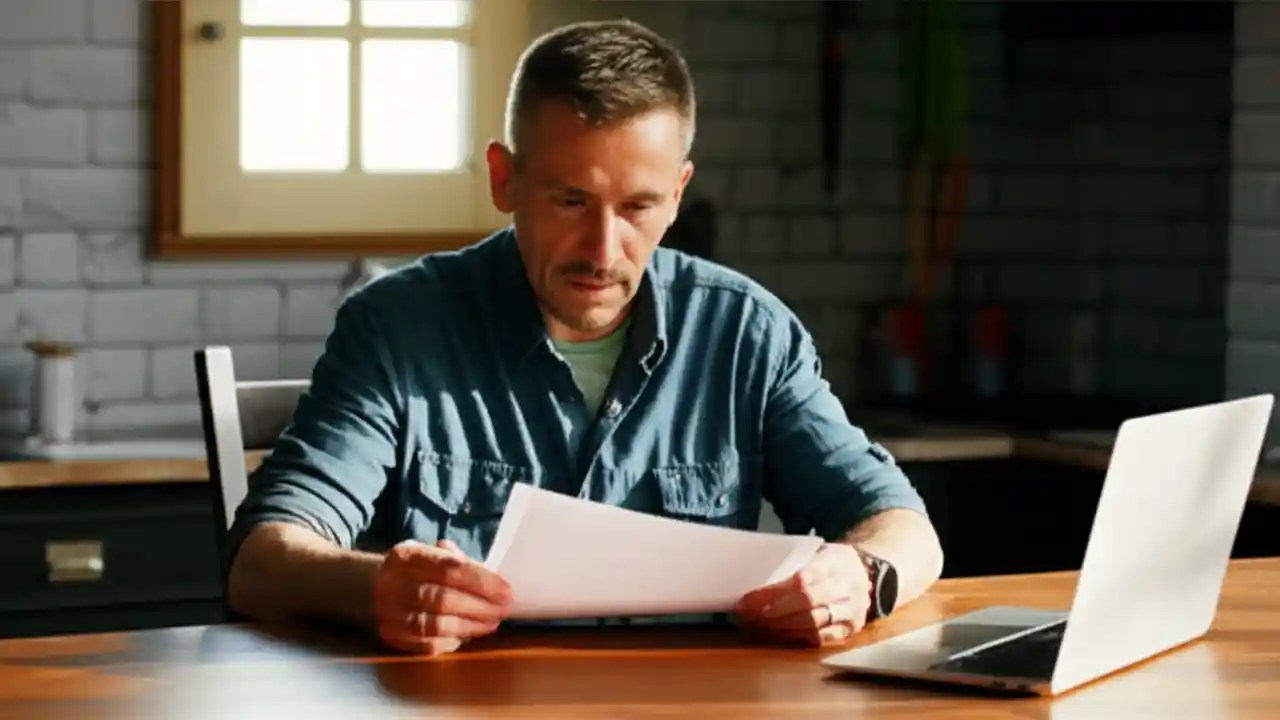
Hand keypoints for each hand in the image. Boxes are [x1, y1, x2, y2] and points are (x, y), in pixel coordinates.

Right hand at [372, 538, 513, 654]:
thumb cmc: (413, 569)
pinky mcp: (391, 637)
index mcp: (406, 556)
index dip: (482, 581)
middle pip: (444, 599)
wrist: (368, 588)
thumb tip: (489, 576)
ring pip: (437, 625)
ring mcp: (389, 613)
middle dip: (481, 606)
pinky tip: (470, 634)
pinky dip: (453, 641)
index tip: (506, 589)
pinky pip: (428, 645)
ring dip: (471, 626)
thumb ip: (457, 560)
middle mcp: (393, 584)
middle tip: (504, 608)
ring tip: (492, 622)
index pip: (449, 569)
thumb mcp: (428, 552)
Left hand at [733, 543, 871, 646]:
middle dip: (773, 611)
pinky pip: (822, 638)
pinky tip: (779, 634)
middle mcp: (849, 586)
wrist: (866, 571)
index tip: (747, 600)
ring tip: (758, 626)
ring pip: (813, 623)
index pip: (801, 579)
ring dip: (781, 627)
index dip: (772, 592)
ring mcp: (853, 609)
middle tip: (748, 616)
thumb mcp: (817, 551)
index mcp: (836, 561)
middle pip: (807, 602)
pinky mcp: (852, 628)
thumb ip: (793, 562)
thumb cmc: (831, 561)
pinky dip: (797, 637)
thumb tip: (754, 579)